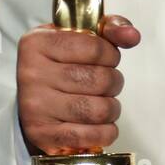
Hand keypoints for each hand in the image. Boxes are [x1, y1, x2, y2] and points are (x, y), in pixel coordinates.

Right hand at [16, 14, 139, 155]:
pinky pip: (93, 135)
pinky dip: (106, 132)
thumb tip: (133, 35)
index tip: (105, 60)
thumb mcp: (78, 39)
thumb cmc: (60, 68)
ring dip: (111, 109)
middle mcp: (32, 73)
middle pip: (100, 80)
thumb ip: (108, 29)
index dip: (111, 55)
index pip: (96, 48)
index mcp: (38, 43)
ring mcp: (35, 106)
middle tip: (105, 84)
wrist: (32, 105)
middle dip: (113, 83)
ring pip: (99, 110)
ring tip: (102, 104)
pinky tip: (98, 125)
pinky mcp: (43, 134)